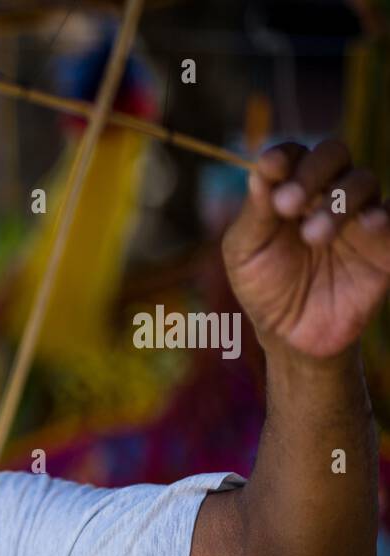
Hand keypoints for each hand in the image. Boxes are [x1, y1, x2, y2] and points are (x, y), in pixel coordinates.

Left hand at [222, 139, 389, 358]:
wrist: (290, 334)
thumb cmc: (263, 286)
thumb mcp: (245, 252)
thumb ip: (255, 213)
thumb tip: (259, 171)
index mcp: (290, 189)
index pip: (293, 155)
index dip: (284, 156)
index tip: (271, 166)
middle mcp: (327, 193)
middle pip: (333, 155)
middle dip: (311, 172)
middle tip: (286, 204)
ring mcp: (358, 215)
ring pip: (362, 182)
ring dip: (337, 202)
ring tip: (312, 236)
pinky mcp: (384, 244)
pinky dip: (383, 215)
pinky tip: (368, 224)